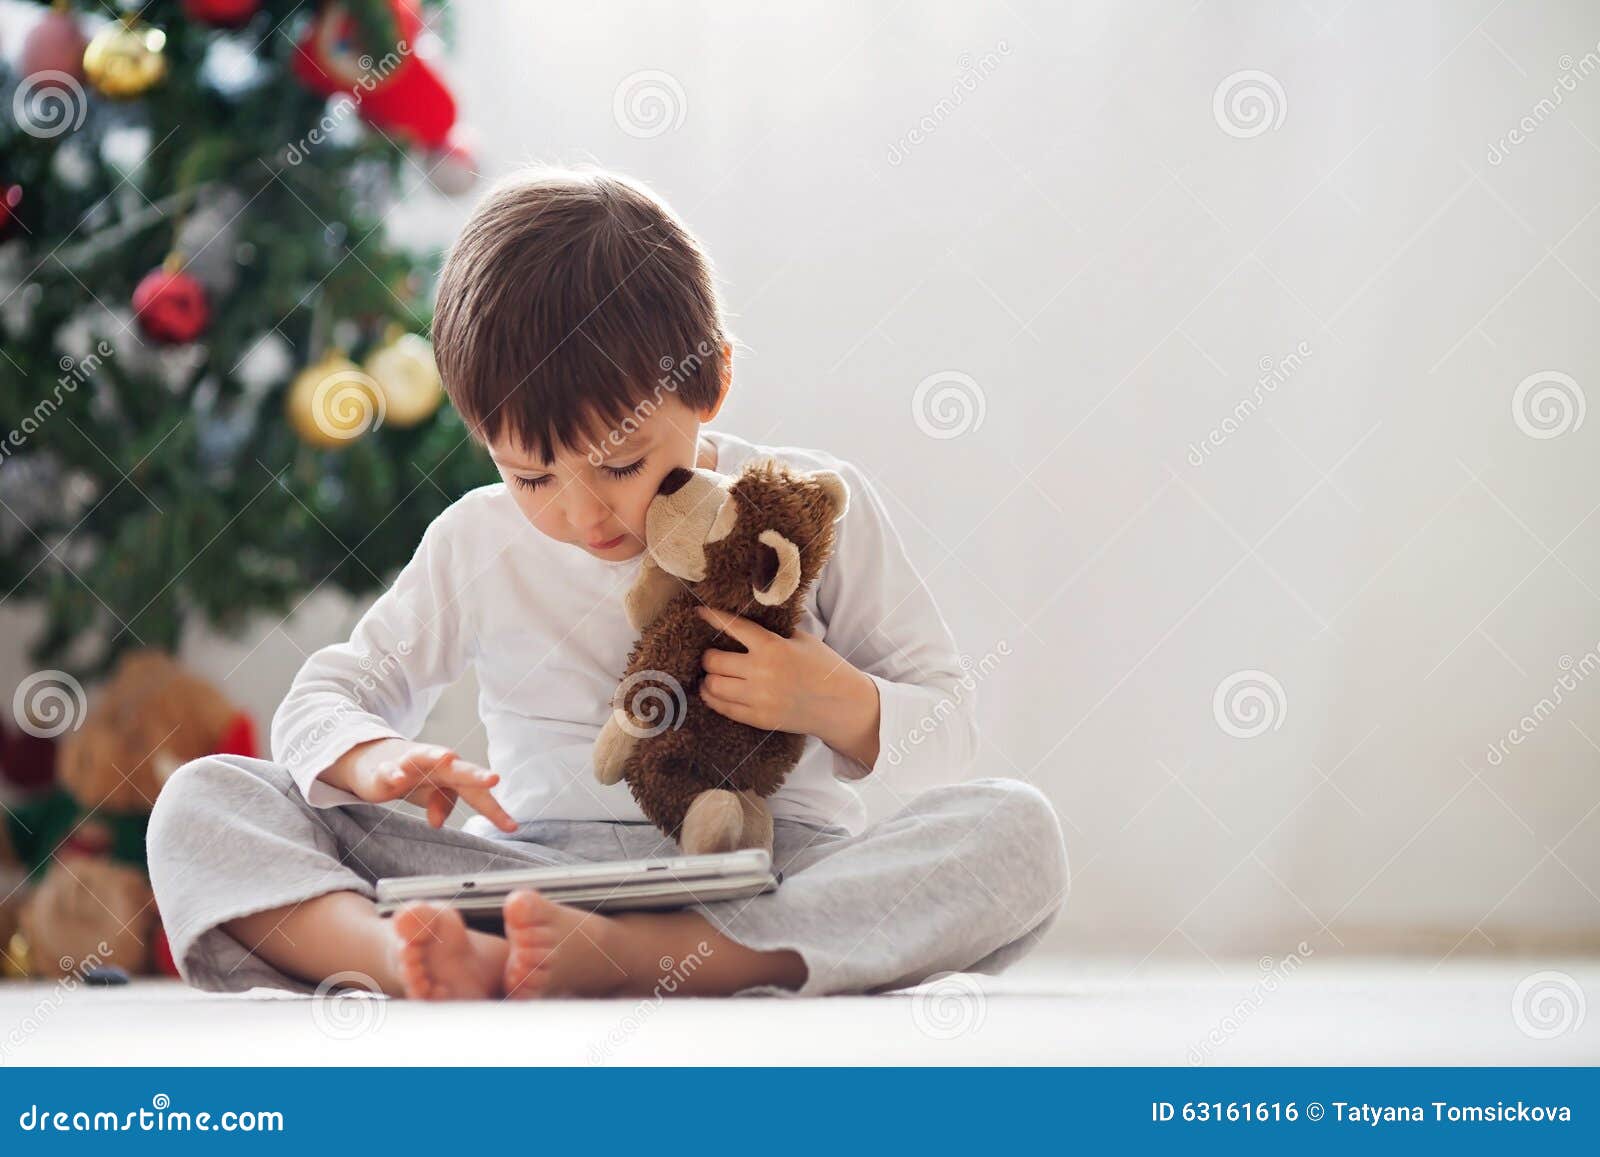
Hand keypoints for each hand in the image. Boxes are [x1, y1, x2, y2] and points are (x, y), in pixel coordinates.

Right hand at [323, 739, 517, 831]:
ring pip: (425, 757)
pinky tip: (398, 777)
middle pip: (459, 769)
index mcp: (453, 775)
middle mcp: (436, 764)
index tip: (511, 827)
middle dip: (476, 774)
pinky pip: (390, 770)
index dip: (494, 810)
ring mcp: (411, 763)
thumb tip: (439, 823)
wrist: (374, 760)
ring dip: (436, 757)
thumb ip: (441, 805)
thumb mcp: (430, 794)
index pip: (476, 794)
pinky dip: (393, 772)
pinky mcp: (386, 768)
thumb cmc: (412, 776)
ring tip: (448, 758)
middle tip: (493, 778)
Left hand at [695, 606, 881, 767]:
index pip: (732, 627)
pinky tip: (714, 692)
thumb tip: (746, 621)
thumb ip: (773, 632)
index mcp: (772, 647)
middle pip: (713, 661)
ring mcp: (759, 698)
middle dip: (708, 656)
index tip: (700, 613)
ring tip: (711, 675)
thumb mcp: (801, 640)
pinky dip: (714, 698)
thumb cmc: (822, 667)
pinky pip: (723, 708)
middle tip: (711, 654)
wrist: (840, 704)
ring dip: (708, 679)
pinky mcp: (758, 718)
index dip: (712, 618)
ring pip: (712, 686)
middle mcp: (762, 672)